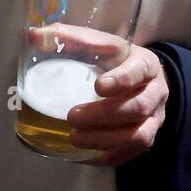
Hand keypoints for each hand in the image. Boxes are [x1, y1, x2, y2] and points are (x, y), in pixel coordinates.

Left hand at [30, 25, 168, 166]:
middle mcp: (156, 92)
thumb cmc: (116, 62)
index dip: (122, 79)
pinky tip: (85, 154)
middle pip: (139, 106)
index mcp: (145, 63)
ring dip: (106, 139)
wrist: (144, 82)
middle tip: (72, 116)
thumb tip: (33, 35)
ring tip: (75, 138)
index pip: (140, 70)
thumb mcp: (100, 45)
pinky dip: (108, 154)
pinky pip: (132, 153)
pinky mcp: (147, 138)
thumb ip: (69, 38)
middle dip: (104, 115)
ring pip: (140, 136)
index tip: (98, 86)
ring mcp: (155, 119)